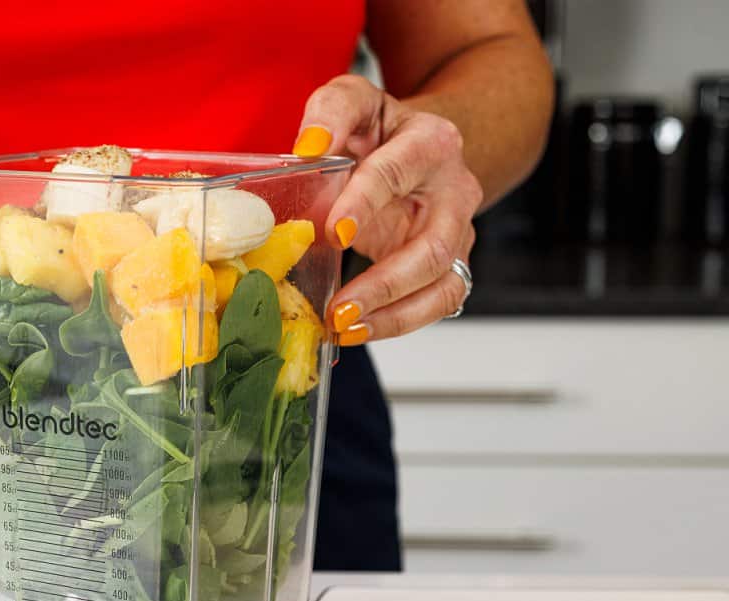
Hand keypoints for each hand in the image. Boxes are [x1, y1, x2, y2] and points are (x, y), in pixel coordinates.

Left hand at [292, 76, 482, 344]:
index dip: (366, 203)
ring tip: (345, 328)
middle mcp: (455, 191)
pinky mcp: (451, 264)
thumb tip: (309, 146)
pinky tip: (358, 331)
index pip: (398, 173)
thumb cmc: (380, 129)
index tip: (334, 232)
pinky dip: (399, 323)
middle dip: (386, 282)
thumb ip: (331, 112)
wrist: (419, 147)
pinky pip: (438, 302)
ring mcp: (459, 233)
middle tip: (339, 306)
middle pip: (434, 246)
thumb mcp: (354, 102)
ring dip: (395, 314)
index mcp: (431, 143)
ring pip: (443, 284)